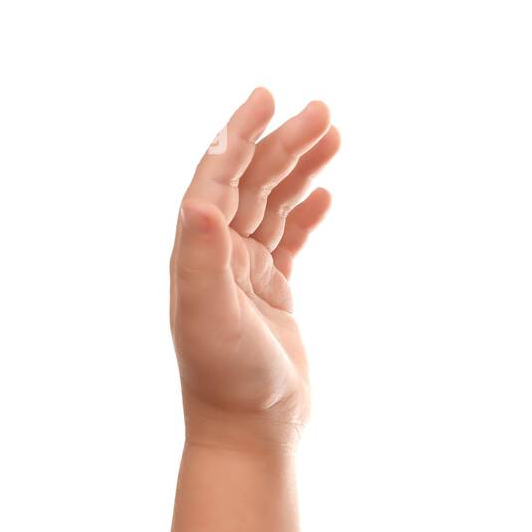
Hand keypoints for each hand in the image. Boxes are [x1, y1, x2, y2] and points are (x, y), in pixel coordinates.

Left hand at [170, 88, 340, 451]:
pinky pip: (288, 238)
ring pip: (273, 204)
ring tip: (334, 134)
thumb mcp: (212, 319)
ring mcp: (245, 272)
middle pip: (251, 183)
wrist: (250, 432)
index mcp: (198, 252)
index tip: (267, 98)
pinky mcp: (270, 292)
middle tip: (322, 110)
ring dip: (300, 169)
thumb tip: (197, 204)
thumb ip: (202, 259)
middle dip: (284, 143)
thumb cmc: (229, 380)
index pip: (217, 179)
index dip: (238, 136)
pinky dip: (305, 212)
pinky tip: (325, 193)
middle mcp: (217, 254)